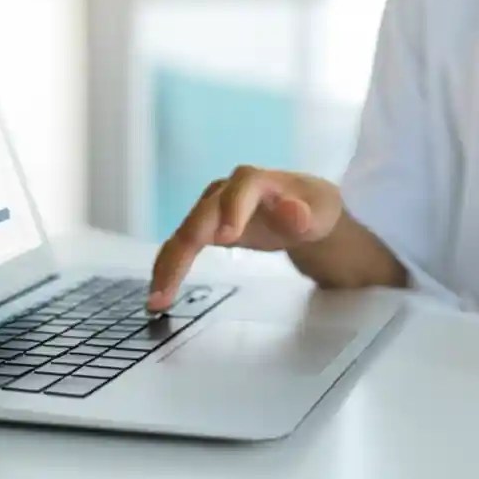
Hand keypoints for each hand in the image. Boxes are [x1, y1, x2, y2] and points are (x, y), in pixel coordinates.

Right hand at [147, 166, 343, 311]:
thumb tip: (291, 212)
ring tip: (157, 298)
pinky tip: (159, 295)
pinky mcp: (204, 229)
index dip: (233, 208)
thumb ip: (307, 214)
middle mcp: (227, 191)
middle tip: (175, 279)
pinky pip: (181, 247)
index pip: (244, 186)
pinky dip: (169, 269)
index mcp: (259, 180)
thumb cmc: (313, 209)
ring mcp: (211, 209)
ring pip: (185, 233)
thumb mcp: (322, 211)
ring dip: (168, 264)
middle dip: (187, 244)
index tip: (228, 236)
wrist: (303, 211)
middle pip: (203, 213)